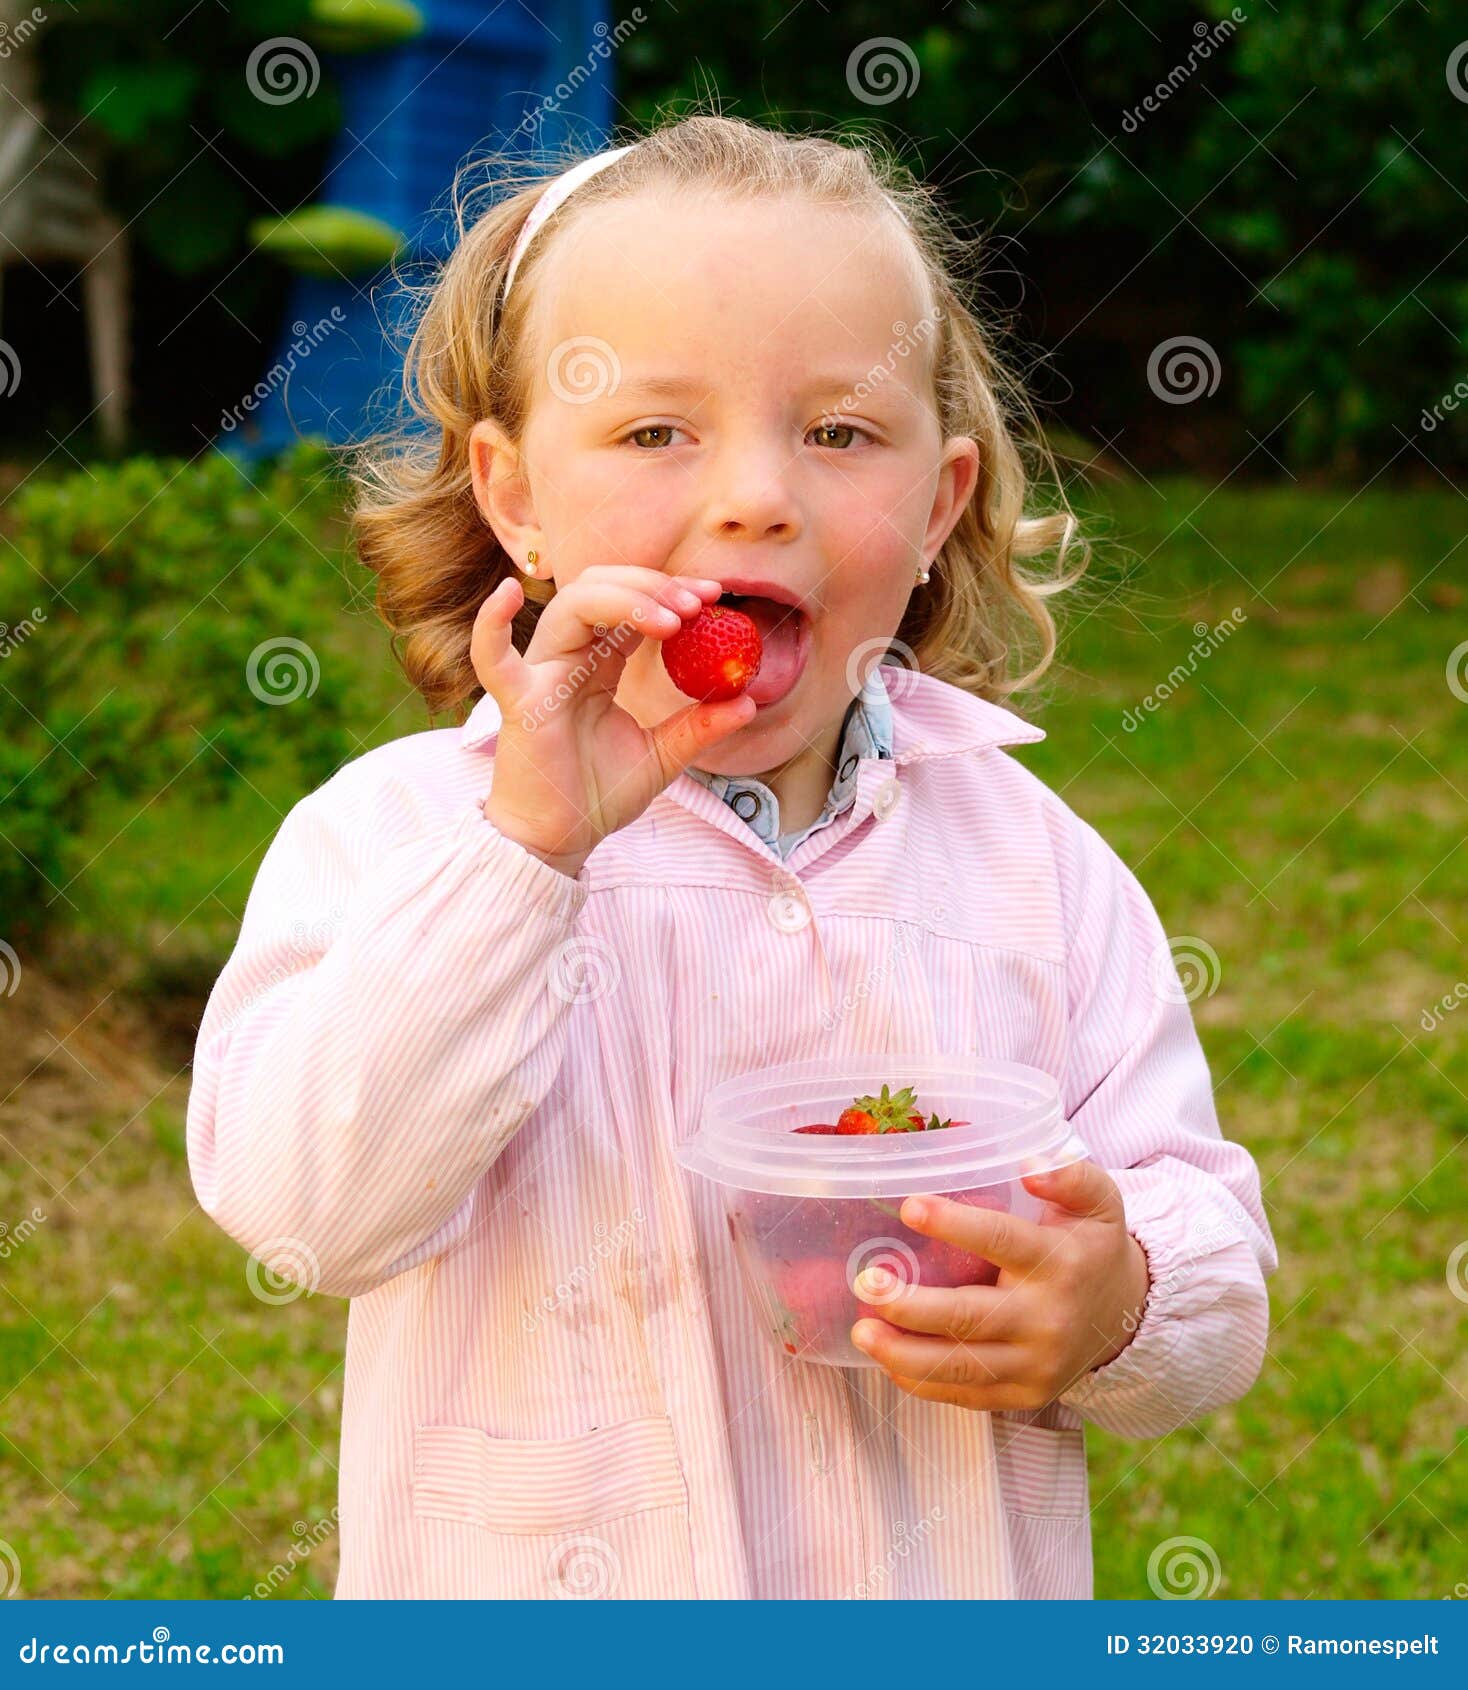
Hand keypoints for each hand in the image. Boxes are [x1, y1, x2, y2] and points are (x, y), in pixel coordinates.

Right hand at [473, 565, 757, 874]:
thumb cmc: (598, 795)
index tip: (712, 596)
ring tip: (672, 620)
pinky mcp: (519, 703)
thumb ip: (700, 726)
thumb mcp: (662, 756)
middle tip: (698, 603)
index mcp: (599, 664)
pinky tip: (507, 592)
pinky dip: (492, 624)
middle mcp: (568, 658)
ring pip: (570, 607)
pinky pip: (493, 660)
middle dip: (652, 586)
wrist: (561, 840)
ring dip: (624, 599)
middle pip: (601, 589)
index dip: (669, 591)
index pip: (631, 605)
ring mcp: (540, 675)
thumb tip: (749, 702)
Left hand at [848, 1159, 1151, 1411]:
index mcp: (1059, 1263)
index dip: (954, 1225)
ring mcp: (1035, 1365)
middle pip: (971, 1318)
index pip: (1002, 1242)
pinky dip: (921, 1381)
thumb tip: (1029, 1167)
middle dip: (912, 1306)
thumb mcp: (1099, 1201)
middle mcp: (1047, 1319)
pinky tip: (886, 1358)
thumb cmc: (1092, 1246)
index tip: (908, 1207)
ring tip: (861, 1330)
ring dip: (904, 1353)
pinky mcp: (1023, 1396)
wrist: (1126, 1317)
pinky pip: (965, 1395)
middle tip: (866, 1282)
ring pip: (961, 1367)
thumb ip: (1071, 1177)